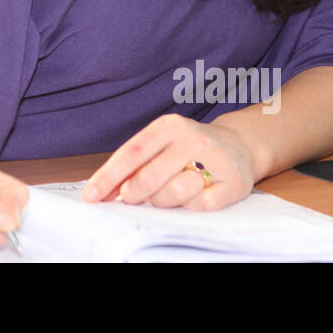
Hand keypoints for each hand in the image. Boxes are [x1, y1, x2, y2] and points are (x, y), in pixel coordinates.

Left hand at [82, 113, 256, 209]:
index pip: (132, 153)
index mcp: (169, 126)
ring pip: (174, 192)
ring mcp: (215, 159)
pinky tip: (191, 197)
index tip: (91, 196)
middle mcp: (193, 139)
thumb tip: (102, 190)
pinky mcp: (233, 182)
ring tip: (167, 194)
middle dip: (133, 193)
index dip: (108, 177)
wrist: (240, 144)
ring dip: (163, 201)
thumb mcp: (161, 143)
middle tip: (132, 197)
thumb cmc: (190, 147)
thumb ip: (134, 163)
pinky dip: (189, 207)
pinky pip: (200, 206)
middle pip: (149, 176)